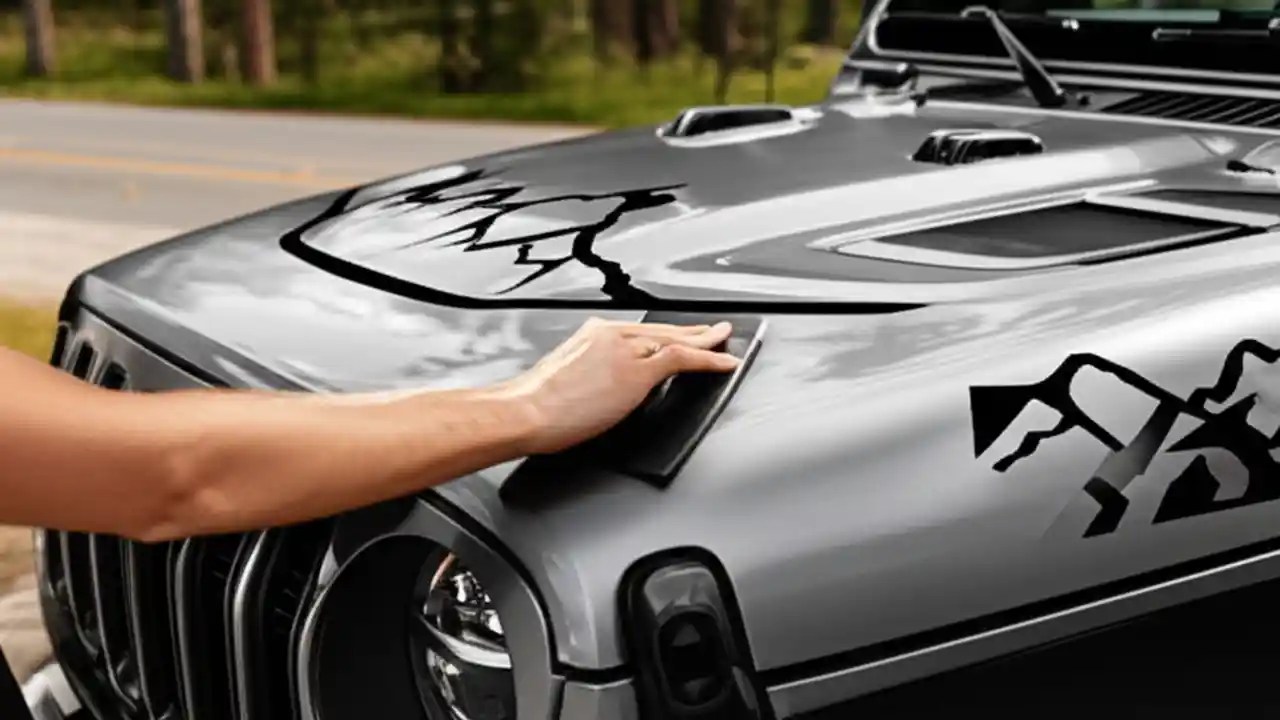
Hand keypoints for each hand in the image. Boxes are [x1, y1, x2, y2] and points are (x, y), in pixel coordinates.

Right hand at [502, 318, 738, 454]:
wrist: (525, 411)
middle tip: (715, 330)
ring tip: (725, 343)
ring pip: (676, 341)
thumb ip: (591, 373)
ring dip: (706, 343)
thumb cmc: (535, 403)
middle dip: (693, 331)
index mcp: (592, 333)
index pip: (641, 331)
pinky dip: (708, 360)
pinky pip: (682, 360)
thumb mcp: (566, 376)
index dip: (668, 333)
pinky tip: (724, 363)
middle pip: (663, 331)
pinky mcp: (636, 373)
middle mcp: (611, 335)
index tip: (681, 334)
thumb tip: (606, 388)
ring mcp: (626, 351)